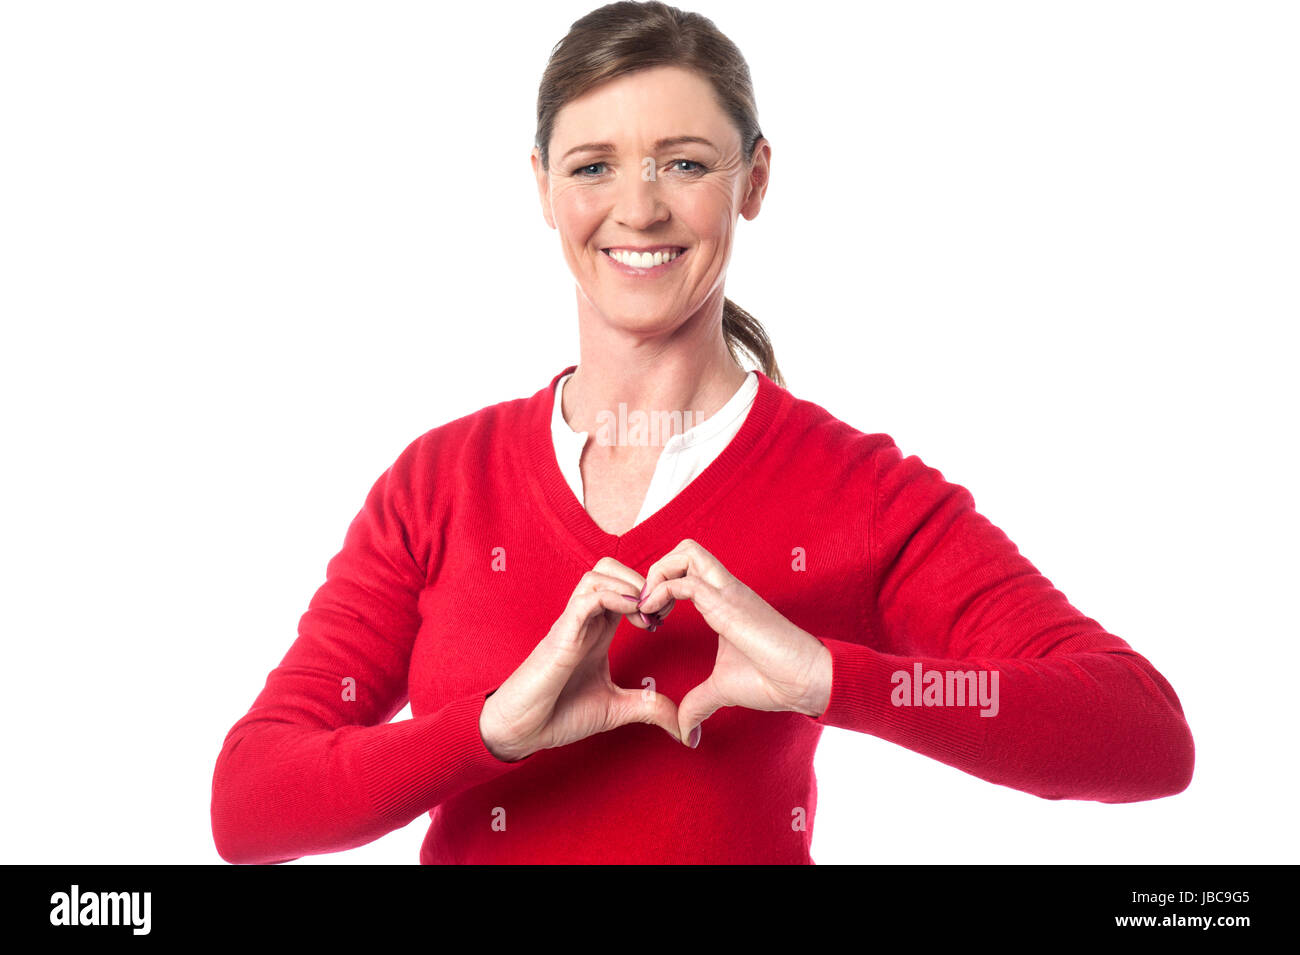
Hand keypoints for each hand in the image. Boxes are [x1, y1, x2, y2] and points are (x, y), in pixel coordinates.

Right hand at [478, 557, 680, 761]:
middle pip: (611, 567)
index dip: (651, 593)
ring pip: (599, 573)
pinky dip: (614, 596)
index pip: (624, 588)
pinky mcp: (562, 634)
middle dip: (642, 578)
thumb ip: (647, 708)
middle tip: (659, 610)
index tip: (666, 619)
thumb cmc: (560, 713)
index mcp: (599, 630)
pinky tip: (634, 615)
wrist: (522, 730)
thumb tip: (681, 724)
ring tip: (647, 612)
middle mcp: (586, 620)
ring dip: (630, 584)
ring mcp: (573, 623)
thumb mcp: (615, 709)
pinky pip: (588, 597)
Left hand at [638, 539, 831, 746]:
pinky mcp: (728, 604)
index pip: (687, 569)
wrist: (804, 681)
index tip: (649, 620)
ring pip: (686, 552)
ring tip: (648, 609)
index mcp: (723, 601)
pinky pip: (686, 582)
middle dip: (657, 570)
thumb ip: (698, 703)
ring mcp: (728, 592)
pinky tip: (654, 617)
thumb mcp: (722, 689)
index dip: (660, 586)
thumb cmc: (770, 679)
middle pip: (685, 549)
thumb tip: (685, 731)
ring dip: (658, 575)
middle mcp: (725, 589)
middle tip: (645, 607)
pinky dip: (660, 593)